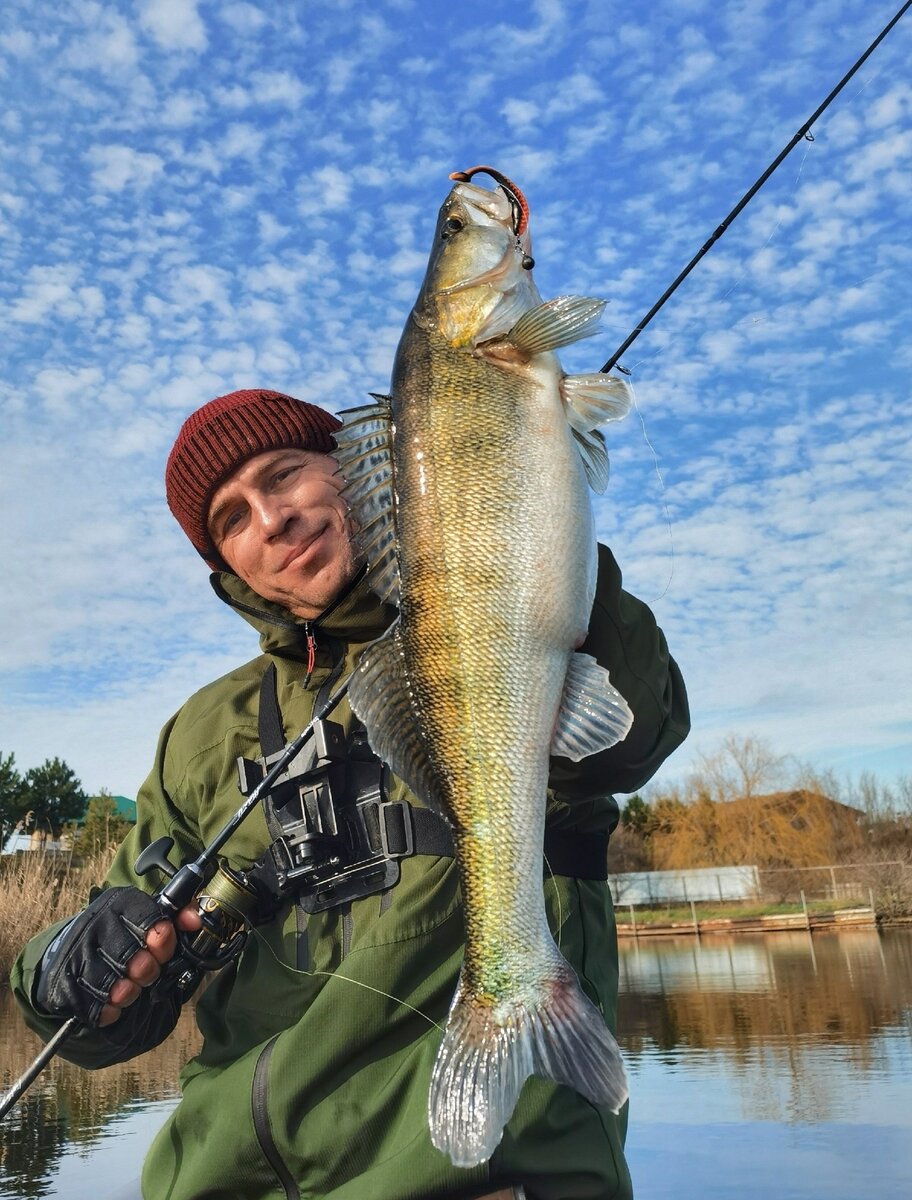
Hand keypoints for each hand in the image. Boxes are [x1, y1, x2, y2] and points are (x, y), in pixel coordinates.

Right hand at [36, 887, 202, 1027]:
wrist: (73, 954)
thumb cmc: (122, 937)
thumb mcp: (146, 919)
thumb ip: (176, 917)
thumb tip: (196, 920)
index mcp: (119, 903)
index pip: (149, 917)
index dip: (163, 938)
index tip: (163, 950)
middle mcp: (95, 924)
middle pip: (133, 956)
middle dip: (148, 971)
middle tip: (147, 973)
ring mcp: (76, 953)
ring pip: (116, 984)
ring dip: (130, 992)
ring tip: (131, 988)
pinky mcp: (64, 984)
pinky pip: (97, 1007)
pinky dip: (111, 1011)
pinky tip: (112, 1003)